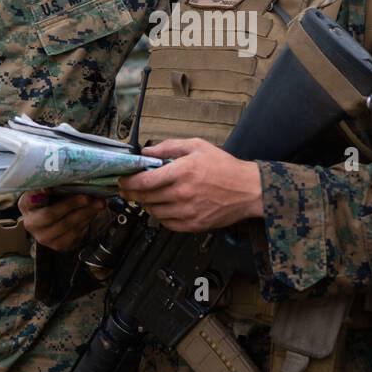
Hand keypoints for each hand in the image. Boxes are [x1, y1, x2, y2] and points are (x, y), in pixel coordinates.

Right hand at [19, 190, 105, 251]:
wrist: (54, 224)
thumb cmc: (51, 201)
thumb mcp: (48, 190)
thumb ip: (53, 183)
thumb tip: (64, 174)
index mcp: (26, 205)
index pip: (30, 199)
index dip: (38, 193)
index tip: (48, 188)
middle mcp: (31, 223)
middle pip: (51, 215)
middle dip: (72, 204)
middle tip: (88, 197)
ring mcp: (44, 237)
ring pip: (67, 226)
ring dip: (85, 213)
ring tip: (98, 203)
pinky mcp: (58, 245)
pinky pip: (75, 234)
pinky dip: (87, 221)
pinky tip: (93, 212)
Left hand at [117, 138, 262, 232]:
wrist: (248, 190)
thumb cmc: (225, 167)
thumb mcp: (198, 146)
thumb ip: (170, 146)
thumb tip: (147, 151)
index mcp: (182, 171)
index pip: (145, 180)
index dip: (128, 181)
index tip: (122, 180)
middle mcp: (183, 193)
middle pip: (145, 197)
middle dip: (132, 192)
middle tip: (128, 188)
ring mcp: (187, 212)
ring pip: (153, 211)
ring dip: (146, 203)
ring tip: (148, 196)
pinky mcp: (193, 225)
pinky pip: (166, 223)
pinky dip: (160, 216)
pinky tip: (164, 206)